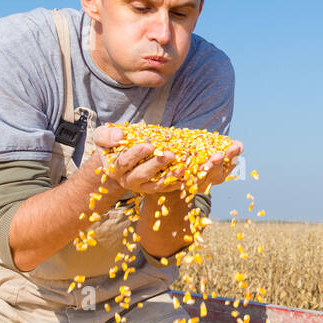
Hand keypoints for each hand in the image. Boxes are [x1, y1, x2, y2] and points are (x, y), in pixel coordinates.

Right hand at [92, 127, 243, 196]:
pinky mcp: (170, 185)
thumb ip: (107, 136)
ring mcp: (154, 186)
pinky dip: (202, 175)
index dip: (137, 155)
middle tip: (174, 155)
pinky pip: (186, 183)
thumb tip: (119, 136)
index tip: (147, 145)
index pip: (127, 163)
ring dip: (188, 174)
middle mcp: (137, 182)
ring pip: (171, 183)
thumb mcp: (104, 138)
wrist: (120, 165)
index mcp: (121, 170)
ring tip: (199, 162)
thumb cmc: (112, 147)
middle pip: (150, 177)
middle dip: (162, 166)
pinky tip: (217, 164)